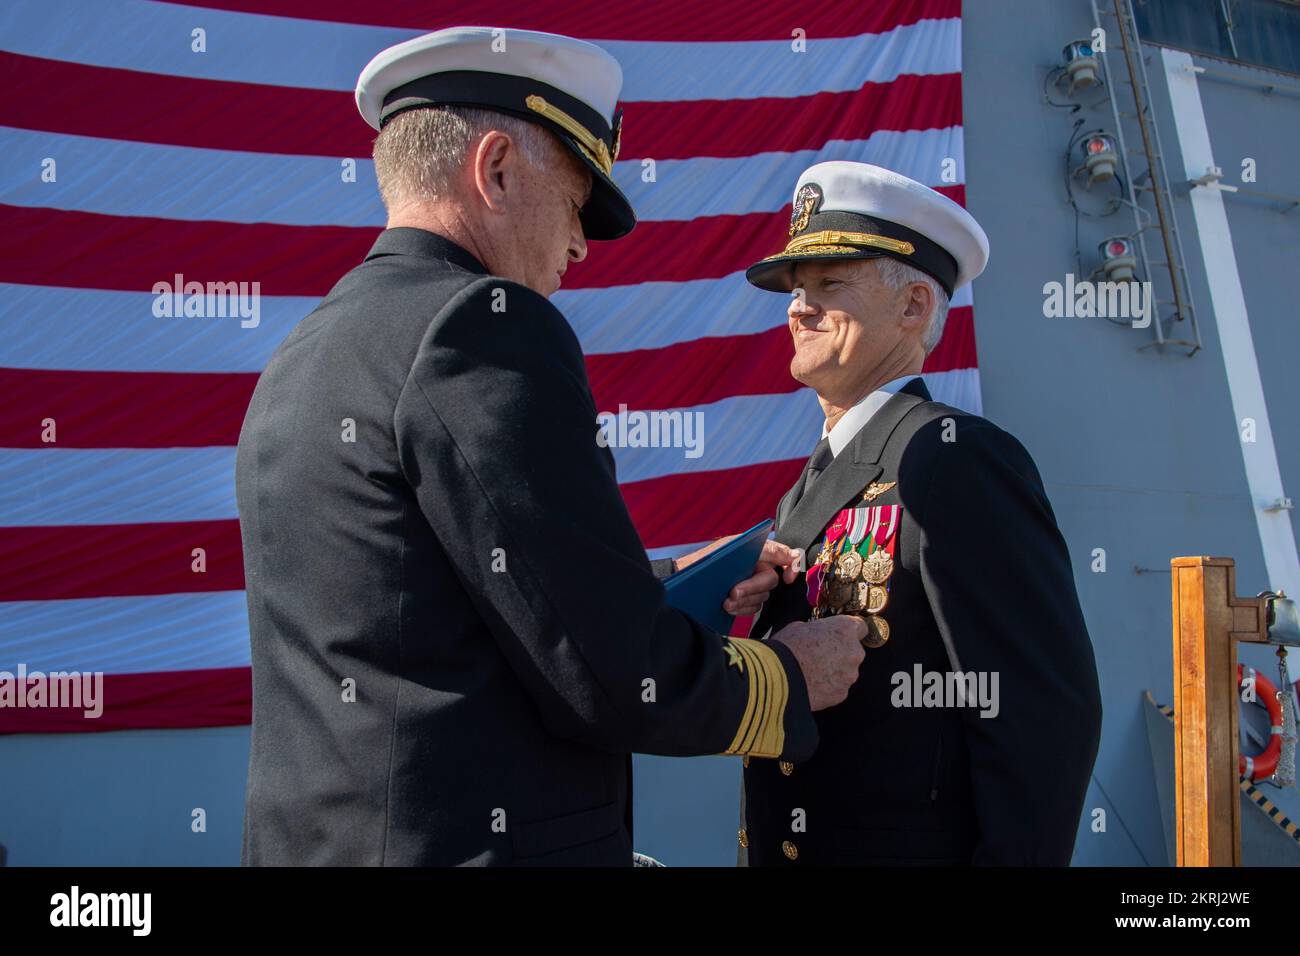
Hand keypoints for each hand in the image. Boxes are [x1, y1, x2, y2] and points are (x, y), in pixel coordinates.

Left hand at [674, 537, 803, 617]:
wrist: (681, 580)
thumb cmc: (704, 560)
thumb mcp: (729, 548)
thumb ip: (761, 549)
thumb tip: (790, 554)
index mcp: (756, 551)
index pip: (785, 556)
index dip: (793, 565)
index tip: (787, 577)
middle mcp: (757, 568)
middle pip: (769, 580)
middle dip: (752, 587)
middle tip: (733, 592)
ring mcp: (751, 587)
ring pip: (761, 597)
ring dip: (744, 601)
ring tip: (724, 602)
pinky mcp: (743, 602)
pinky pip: (752, 608)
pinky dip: (740, 609)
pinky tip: (726, 607)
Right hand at [769, 616, 866, 710]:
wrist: (778, 677)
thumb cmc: (787, 648)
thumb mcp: (800, 627)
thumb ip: (817, 630)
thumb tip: (817, 635)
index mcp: (845, 630)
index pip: (860, 627)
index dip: (847, 632)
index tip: (839, 635)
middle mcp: (854, 652)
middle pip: (853, 651)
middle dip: (840, 653)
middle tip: (819, 655)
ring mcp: (849, 675)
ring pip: (846, 672)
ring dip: (833, 671)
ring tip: (812, 672)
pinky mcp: (842, 694)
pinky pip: (838, 688)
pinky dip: (828, 687)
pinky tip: (811, 684)